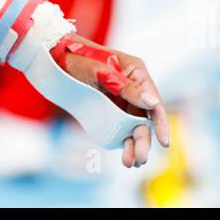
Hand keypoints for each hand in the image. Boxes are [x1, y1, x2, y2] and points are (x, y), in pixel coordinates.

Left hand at [53, 33, 169, 167]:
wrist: (54, 57)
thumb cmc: (79, 59)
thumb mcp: (101, 73)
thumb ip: (127, 88)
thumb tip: (152, 103)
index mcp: (135, 72)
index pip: (154, 100)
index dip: (161, 123)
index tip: (164, 142)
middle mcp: (132, 86)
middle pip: (143, 117)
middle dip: (143, 139)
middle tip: (140, 159)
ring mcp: (121, 97)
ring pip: (132, 124)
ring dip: (132, 143)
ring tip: (130, 162)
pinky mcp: (109, 106)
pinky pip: (119, 125)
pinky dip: (122, 139)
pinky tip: (123, 153)